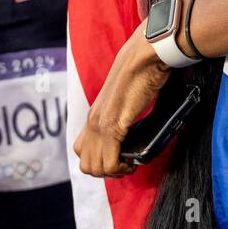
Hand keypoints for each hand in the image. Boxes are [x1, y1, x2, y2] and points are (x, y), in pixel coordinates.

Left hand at [74, 26, 171, 178]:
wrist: (145, 56)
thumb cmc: (141, 73)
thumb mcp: (125, 98)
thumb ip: (121, 114)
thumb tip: (129, 129)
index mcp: (94, 114)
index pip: (82, 151)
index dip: (100, 161)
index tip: (121, 158)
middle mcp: (93, 121)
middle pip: (86, 164)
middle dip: (107, 172)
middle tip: (126, 164)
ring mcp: (101, 124)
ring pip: (94, 168)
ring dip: (114, 172)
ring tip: (130, 163)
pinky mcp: (114, 125)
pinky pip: (110, 160)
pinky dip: (121, 167)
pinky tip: (133, 161)